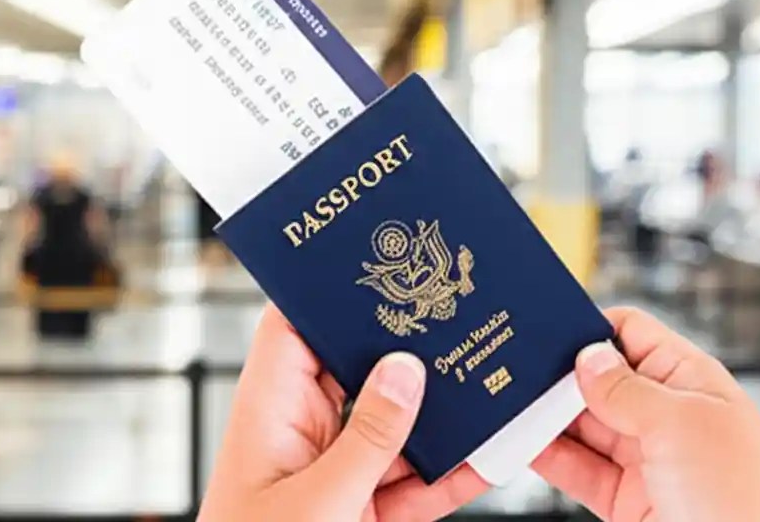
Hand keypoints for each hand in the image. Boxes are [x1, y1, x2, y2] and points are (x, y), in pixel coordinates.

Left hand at [200, 304, 487, 520]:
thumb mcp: (317, 504)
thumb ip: (367, 437)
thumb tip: (406, 371)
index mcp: (269, 413)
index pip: (294, 330)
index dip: (329, 291)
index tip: (382, 263)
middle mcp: (302, 432)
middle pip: (358, 370)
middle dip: (410, 351)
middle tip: (458, 318)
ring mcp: (334, 472)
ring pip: (396, 426)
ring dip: (442, 415)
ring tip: (490, 383)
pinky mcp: (362, 510)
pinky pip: (413, 481)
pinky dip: (450, 474)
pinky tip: (488, 457)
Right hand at [532, 307, 759, 521]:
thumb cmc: (747, 500)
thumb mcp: (683, 426)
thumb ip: (628, 389)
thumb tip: (588, 358)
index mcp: (690, 381)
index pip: (631, 333)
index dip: (591, 329)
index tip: (547, 330)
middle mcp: (666, 416)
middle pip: (599, 380)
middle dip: (558, 377)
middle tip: (514, 373)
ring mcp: (646, 460)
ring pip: (583, 427)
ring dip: (546, 419)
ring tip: (508, 409)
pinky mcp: (627, 502)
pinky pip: (579, 470)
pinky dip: (548, 459)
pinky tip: (524, 447)